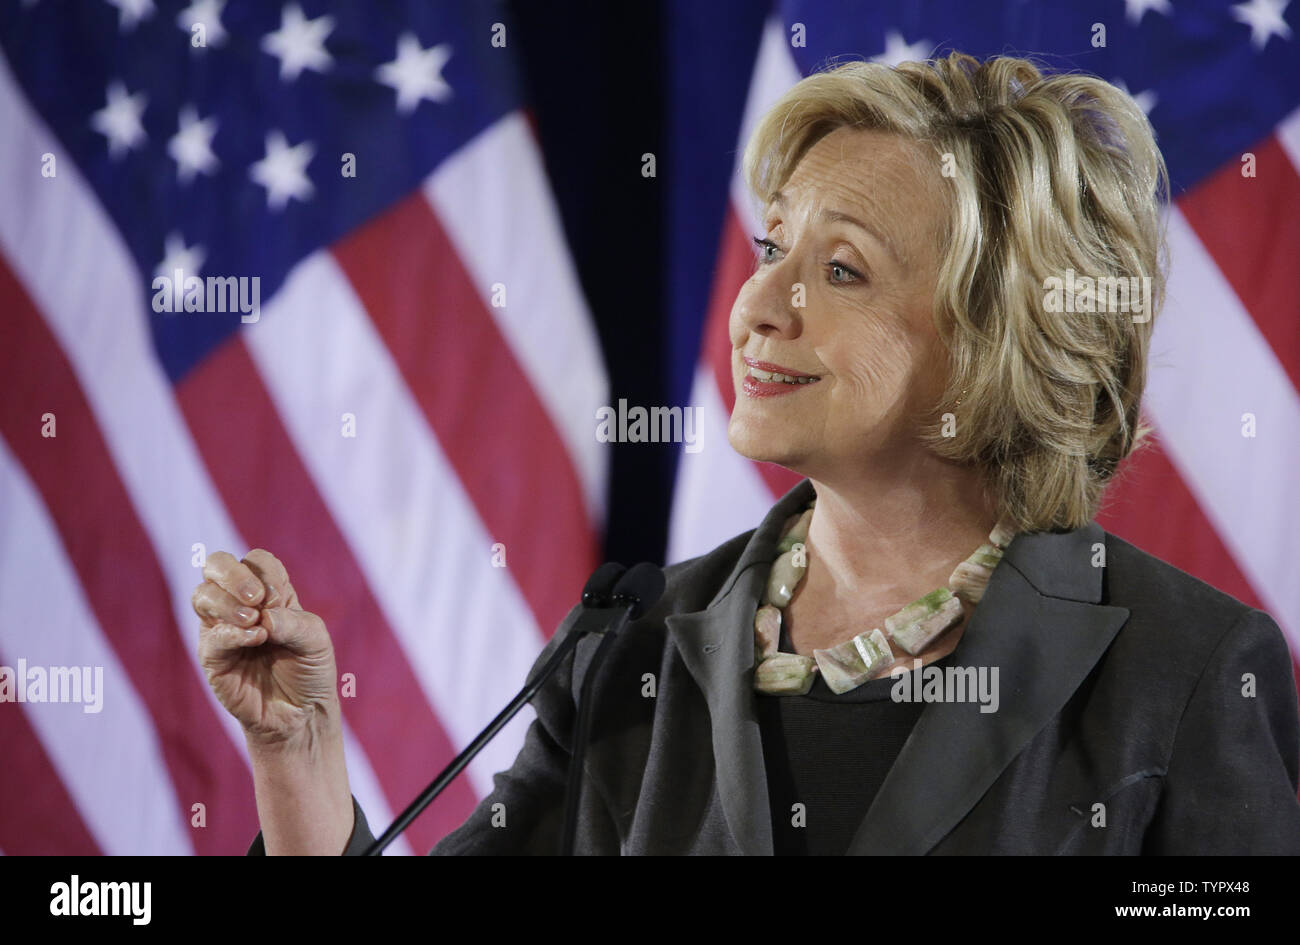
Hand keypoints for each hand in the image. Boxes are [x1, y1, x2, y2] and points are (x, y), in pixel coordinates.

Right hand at [194, 549, 337, 748]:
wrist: (302, 712)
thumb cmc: (309, 670)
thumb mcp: (315, 639)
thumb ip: (292, 621)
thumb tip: (263, 615)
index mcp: (268, 594)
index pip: (256, 561)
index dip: (265, 572)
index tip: (280, 598)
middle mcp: (238, 606)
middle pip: (216, 565)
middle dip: (233, 574)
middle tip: (256, 597)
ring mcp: (221, 630)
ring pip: (203, 595)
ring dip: (229, 602)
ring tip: (254, 621)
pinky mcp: (213, 658)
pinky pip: (212, 637)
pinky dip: (233, 633)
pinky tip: (255, 638)